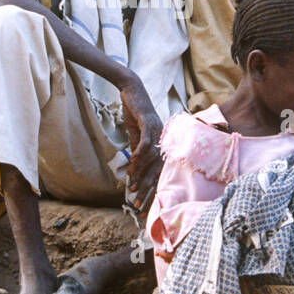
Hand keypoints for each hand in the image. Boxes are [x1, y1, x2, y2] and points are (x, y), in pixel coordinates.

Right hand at [119, 78, 163, 214]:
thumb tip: (134, 164)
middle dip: (147, 187)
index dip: (150, 187)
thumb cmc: (134, 111)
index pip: (157, 169)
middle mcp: (162, 138)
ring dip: (141, 171)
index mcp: (160, 143)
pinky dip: (139, 152)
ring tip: (132, 184)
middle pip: (156, 168)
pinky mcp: (148, 121)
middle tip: (138, 202)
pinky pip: (145, 140)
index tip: (142, 203)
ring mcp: (157, 130)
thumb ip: (136, 147)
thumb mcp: (134, 133)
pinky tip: (133, 162)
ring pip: (150, 157)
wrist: (133, 90)